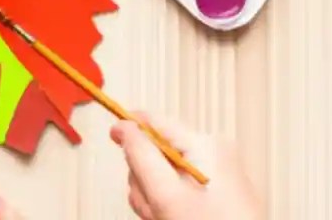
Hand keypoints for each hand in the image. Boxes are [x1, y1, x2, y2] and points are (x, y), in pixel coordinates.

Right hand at [110, 115, 262, 219]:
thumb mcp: (166, 194)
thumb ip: (141, 156)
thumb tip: (124, 128)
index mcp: (206, 145)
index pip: (156, 121)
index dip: (129, 127)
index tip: (112, 137)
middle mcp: (214, 153)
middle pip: (158, 150)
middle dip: (145, 178)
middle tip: (150, 204)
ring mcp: (218, 172)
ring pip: (165, 172)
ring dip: (155, 195)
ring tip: (163, 216)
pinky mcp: (218, 190)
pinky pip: (181, 186)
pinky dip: (170, 202)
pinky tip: (173, 218)